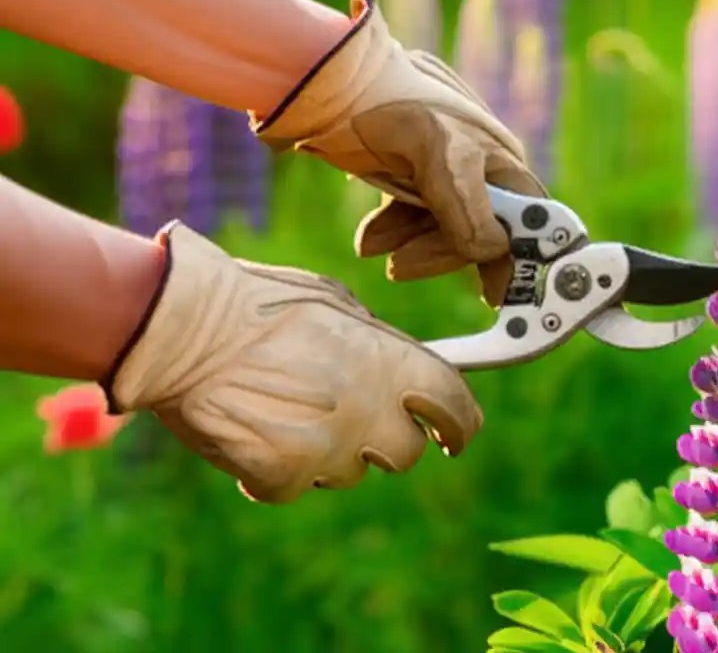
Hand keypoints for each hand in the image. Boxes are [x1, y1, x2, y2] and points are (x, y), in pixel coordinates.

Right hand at [102, 222, 481, 503]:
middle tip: (351, 419)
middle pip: (404, 453)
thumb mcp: (334, 303)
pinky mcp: (282, 476)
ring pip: (347, 473)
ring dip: (327, 453)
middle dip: (385, 442)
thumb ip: (375, 342)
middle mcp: (369, 410)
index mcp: (389, 362)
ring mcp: (327, 448)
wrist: (183, 329)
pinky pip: (294, 488)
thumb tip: (394, 363)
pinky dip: (276, 472)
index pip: (454, 405)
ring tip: (284, 410)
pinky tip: (253, 434)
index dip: (460, 424)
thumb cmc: (257, 305)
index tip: (454, 435)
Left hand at [252, 0, 546, 305]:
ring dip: (411, 246)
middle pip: (481, 232)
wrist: (330, 82)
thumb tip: (491, 252)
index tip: (495, 292)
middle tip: (401, 267)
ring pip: (442, 231)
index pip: (523, 221)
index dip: (517, 258)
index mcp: (500, 160)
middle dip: (443, 252)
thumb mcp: (439, 155)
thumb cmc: (394, 105)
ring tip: (372, 246)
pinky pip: (415, 219)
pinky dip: (394, 233)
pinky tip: (369, 240)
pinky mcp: (414, 178)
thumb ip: (467, 207)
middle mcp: (481, 170)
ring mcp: (446, 175)